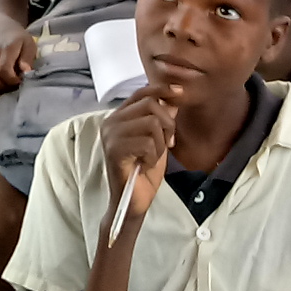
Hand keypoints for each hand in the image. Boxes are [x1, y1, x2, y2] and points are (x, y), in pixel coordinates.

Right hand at [0, 28, 38, 90]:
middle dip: (8, 88)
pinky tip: (6, 78)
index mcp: (6, 49)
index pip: (4, 71)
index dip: (14, 81)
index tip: (22, 81)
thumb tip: (26, 72)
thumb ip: (27, 58)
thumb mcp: (29, 44)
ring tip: (12, 81)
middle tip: (18, 84)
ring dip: (3, 88)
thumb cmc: (18, 37)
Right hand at [99, 89, 174, 238]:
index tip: (180, 93)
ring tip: (152, 157)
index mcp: (118, 117)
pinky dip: (153, 156)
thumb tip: (173, 96)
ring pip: (151, 123)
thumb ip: (163, 118)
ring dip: (160, 143)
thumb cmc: (144, 172)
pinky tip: (145, 165)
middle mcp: (110, 122)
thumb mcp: (158, 140)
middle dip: (167, 124)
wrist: (133, 201)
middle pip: (150, 104)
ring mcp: (110, 136)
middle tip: (167, 144)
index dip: (162, 89)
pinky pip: (147, 143)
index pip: (141, 92)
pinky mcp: (114, 150)